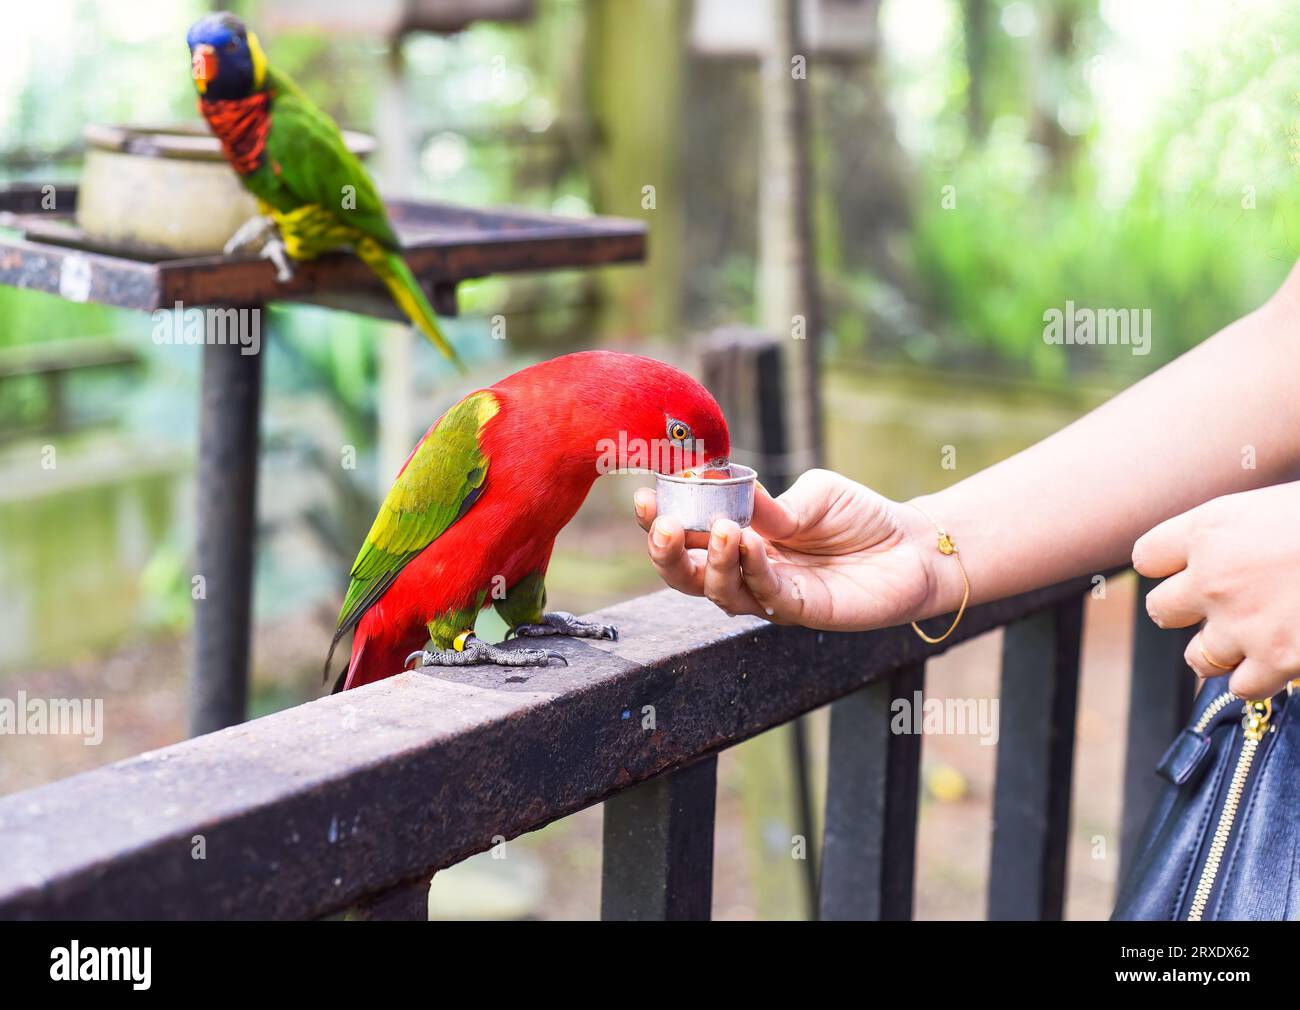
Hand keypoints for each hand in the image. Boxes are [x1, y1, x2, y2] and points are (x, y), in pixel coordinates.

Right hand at [632, 469, 943, 630]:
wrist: (912, 547)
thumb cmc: (860, 518)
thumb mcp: (812, 495)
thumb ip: (770, 502)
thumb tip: (725, 487)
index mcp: (740, 539)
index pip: (687, 536)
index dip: (660, 519)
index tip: (644, 495)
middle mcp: (746, 572)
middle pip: (687, 576)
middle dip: (666, 553)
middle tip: (662, 526)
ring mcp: (770, 595)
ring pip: (720, 592)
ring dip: (710, 562)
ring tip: (718, 529)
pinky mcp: (800, 611)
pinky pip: (765, 595)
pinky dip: (752, 569)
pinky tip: (747, 541)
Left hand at [1134, 481, 1299, 698]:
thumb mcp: (1273, 507)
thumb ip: (1236, 534)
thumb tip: (1214, 555)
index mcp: (1210, 529)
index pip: (1147, 557)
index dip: (1168, 566)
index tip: (1188, 570)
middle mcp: (1212, 577)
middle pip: (1160, 610)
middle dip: (1186, 612)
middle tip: (1223, 608)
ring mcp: (1240, 623)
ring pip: (1197, 656)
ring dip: (1221, 651)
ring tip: (1255, 638)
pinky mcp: (1275, 660)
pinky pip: (1242, 687)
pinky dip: (1259, 679)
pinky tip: (1281, 661)